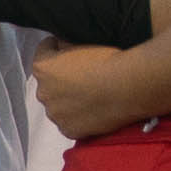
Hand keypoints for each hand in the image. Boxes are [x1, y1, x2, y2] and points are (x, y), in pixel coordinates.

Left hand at [32, 41, 150, 140]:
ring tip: (91, 93)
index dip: (58, 46)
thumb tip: (62, 46)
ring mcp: (55, 114)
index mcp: (43, 67)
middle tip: (84, 73)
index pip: (44, 50)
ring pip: (58, 104)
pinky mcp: (69, 129)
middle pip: (49, 81)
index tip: (69, 47)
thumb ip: (65, 44)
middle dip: (61, 77)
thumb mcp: (82, 41)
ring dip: (68, 98)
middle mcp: (43, 92)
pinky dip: (78, 116)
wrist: (128, 87)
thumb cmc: (108, 62)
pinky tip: (94, 107)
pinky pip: (69, 121)